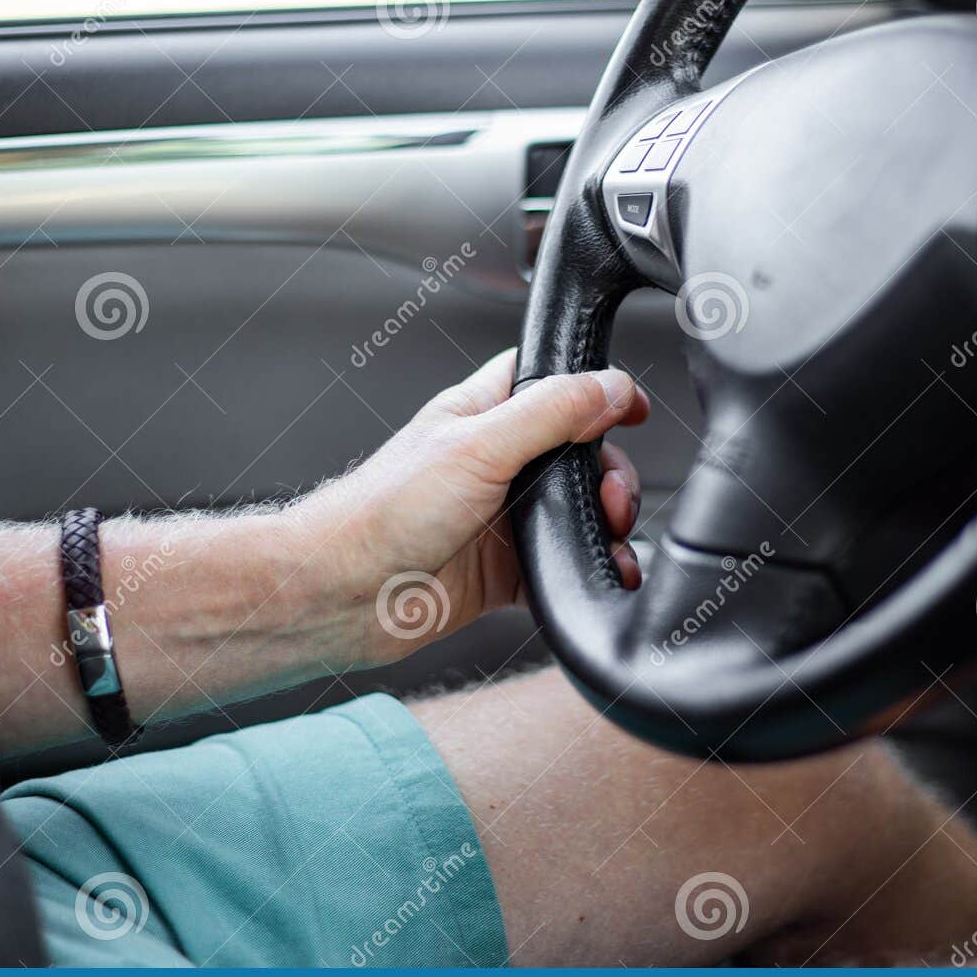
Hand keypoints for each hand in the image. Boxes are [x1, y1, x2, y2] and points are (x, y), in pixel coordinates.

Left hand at [311, 348, 648, 664]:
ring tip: (611, 537)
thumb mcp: (478, 446)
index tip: (631, 408)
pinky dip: (587, 569)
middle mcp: (496, 463)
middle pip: (580, 453)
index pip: (550, 381)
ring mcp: (502, 518)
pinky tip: (602, 573)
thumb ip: (551, 413)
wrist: (344, 594)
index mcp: (483, 415)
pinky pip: (562, 566)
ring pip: (578, 512)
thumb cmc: (383, 512)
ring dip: (606, 525)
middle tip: (611, 495)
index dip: (594, 388)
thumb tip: (611, 386)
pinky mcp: (505, 571)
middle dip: (610, 473)